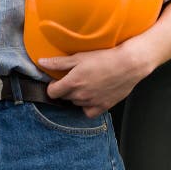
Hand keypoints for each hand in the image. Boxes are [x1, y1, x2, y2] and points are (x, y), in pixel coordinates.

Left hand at [38, 39, 153, 117]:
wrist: (129, 64)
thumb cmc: (106, 58)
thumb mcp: (79, 57)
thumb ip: (59, 62)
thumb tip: (41, 62)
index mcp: (72, 82)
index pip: (52, 92)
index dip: (53, 86)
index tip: (58, 81)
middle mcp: (80, 95)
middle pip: (65, 97)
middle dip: (66, 90)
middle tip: (75, 79)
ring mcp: (92, 102)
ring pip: (77, 104)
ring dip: (78, 97)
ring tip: (87, 85)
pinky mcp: (103, 106)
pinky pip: (89, 112)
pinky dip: (88, 107)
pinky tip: (92, 98)